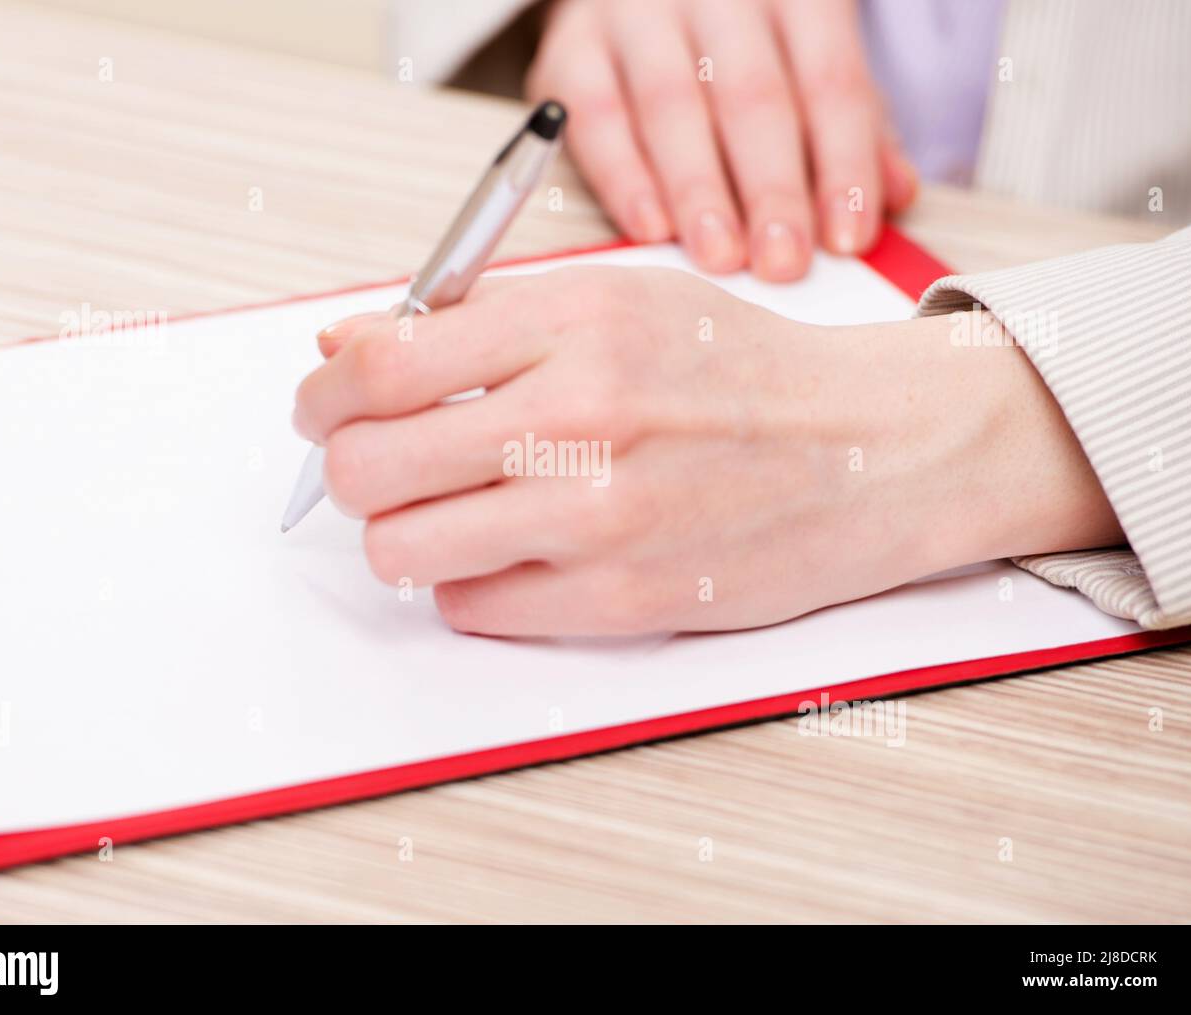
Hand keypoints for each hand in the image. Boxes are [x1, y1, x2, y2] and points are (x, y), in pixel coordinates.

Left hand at [294, 269, 1120, 636]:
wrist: (866, 450)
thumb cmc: (739, 373)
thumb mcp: (616, 301)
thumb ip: (477, 321)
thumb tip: (344, 352)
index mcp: (576, 322)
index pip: (383, 366)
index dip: (326, 395)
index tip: (324, 407)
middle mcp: (583, 416)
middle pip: (373, 467)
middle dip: (350, 470)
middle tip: (375, 466)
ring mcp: (601, 518)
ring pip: (405, 552)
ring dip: (404, 536)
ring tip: (445, 513)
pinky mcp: (623, 602)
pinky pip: (472, 608)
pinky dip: (471, 583)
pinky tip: (515, 553)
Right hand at [524, 0, 917, 279]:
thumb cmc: (733, 41)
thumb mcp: (806, 61)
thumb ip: (851, 125)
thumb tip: (897, 195)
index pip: (829, 79)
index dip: (843, 164)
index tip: (847, 239)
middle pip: (752, 95)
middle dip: (772, 188)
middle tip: (783, 263)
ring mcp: (636, 16)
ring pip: (672, 105)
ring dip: (699, 191)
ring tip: (720, 258)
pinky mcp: (570, 51)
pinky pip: (596, 119)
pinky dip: (625, 178)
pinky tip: (650, 228)